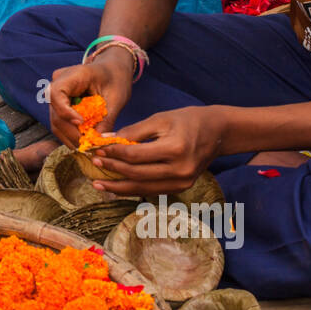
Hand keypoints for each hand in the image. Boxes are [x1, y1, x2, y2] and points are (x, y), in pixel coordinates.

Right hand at [47, 52, 133, 150]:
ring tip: (87, 147)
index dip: (65, 112)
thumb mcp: (116, 99)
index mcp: (74, 74)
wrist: (113, 70)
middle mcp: (59, 83)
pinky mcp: (60, 103)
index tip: (82, 124)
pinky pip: (60, 122)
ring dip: (70, 136)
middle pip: (55, 112)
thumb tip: (99, 142)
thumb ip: (107, 119)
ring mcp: (57, 94)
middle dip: (71, 132)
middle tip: (89, 146)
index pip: (56, 93)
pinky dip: (71, 133)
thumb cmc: (116, 79)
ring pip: (56, 121)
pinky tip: (84, 141)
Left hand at [89, 105, 227, 196]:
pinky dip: (133, 188)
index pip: (136, 155)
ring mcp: (182, 182)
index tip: (96, 149)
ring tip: (98, 183)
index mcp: (175, 149)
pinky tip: (117, 186)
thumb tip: (105, 140)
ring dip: (118, 186)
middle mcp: (180, 170)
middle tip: (93, 164)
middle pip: (137, 174)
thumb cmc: (188, 120)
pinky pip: (152, 190)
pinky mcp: (182, 187)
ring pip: (142, 187)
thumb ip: (133, 131)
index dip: (113, 153)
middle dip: (112, 169)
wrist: (218, 132)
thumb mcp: (160, 119)